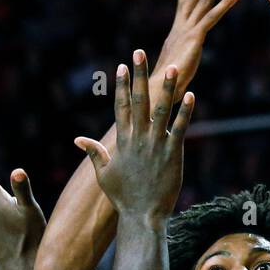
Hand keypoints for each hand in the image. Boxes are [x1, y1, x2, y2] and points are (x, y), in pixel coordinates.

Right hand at [75, 51, 193, 220]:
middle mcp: (138, 139)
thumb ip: (94, 153)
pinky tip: (190, 95)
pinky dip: (185, 112)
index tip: (122, 66)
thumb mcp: (103, 175)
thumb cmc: (124, 198)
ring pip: (160, 110)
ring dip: (166, 88)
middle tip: (139, 52)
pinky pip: (180, 128)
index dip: (122, 85)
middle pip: (138, 101)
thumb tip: (78, 140)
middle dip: (138, 75)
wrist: (142, 217)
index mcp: (123, 142)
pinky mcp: (173, 154)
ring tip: (171, 67)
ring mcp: (156, 145)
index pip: (121, 107)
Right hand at [153, 0, 240, 98]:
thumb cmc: (163, 86)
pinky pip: (214, 15)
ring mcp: (189, 30)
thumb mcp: (171, 72)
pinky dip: (226, 3)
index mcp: (176, 35)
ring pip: (203, 0)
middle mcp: (181, 28)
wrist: (159, 89)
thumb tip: (171, 72)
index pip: (181, 8)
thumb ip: (173, 68)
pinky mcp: (196, 36)